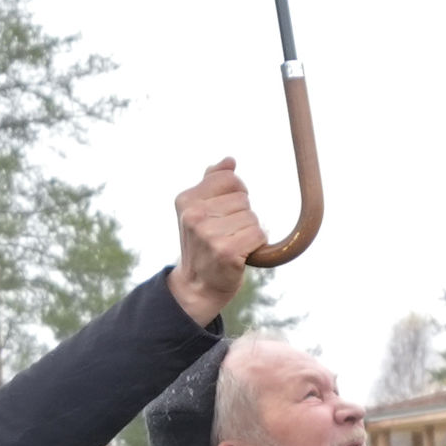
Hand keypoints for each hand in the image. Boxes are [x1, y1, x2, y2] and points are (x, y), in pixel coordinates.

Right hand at [170, 161, 260, 321]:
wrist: (198, 285)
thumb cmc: (204, 243)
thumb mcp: (199, 209)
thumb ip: (212, 182)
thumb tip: (230, 161)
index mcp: (186, 200)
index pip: (230, 179)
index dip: (237, 194)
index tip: (226, 211)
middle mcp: (194, 216)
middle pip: (243, 199)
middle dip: (242, 215)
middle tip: (226, 233)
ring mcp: (209, 234)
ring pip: (252, 217)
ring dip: (249, 231)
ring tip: (232, 243)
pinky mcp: (227, 252)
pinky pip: (258, 234)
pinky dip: (256, 244)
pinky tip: (241, 254)